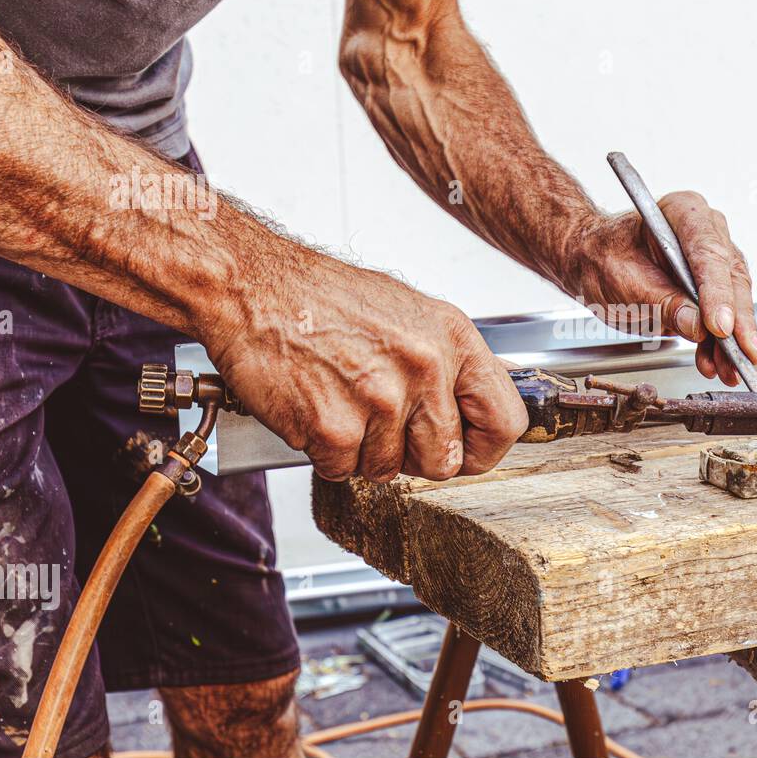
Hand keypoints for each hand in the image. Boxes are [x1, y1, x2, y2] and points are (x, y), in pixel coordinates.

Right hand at [199, 245, 527, 481]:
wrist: (253, 287)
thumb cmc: (325, 299)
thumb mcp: (412, 315)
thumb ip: (449, 363)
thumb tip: (476, 408)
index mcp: (452, 339)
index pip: (503, 420)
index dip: (484, 449)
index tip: (465, 452)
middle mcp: (425, 367)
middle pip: (446, 460)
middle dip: (413, 454)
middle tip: (381, 423)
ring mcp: (381, 398)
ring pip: (390, 470)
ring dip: (362, 450)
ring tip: (341, 401)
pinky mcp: (334, 425)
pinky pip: (343, 469)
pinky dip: (324, 450)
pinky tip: (315, 407)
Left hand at [573, 191, 756, 384]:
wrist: (592, 263)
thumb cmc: (603, 259)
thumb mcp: (624, 283)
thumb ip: (663, 303)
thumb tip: (698, 327)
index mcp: (682, 212)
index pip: (708, 254)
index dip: (718, 293)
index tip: (720, 327)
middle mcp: (706, 229)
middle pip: (732, 277)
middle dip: (736, 322)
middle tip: (740, 355)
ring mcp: (714, 257)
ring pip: (736, 299)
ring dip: (733, 339)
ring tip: (728, 369)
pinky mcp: (714, 285)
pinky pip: (727, 314)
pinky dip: (722, 343)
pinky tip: (717, 362)